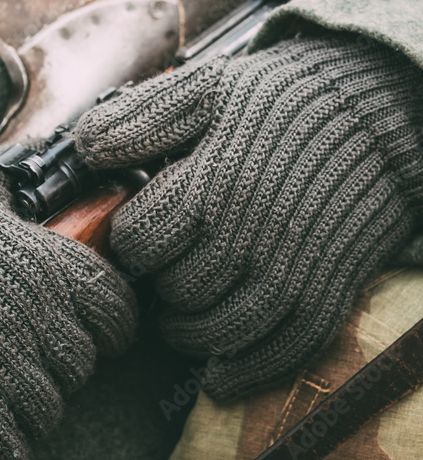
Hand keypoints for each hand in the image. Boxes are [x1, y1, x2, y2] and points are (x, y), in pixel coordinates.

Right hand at [0, 152, 135, 459]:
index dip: (114, 324)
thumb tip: (50, 158)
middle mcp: (35, 312)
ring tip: (12, 404)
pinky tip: (4, 457)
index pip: (116, 307)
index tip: (103, 331)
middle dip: (65, 368)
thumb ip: (22, 179)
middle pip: (83, 364)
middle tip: (39, 362)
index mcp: (45, 258)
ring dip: (34, 413)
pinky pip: (6, 452)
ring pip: (50, 412)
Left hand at [75, 32, 422, 399]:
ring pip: (219, 332)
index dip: (127, 239)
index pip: (139, 241)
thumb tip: (84, 145)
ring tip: (178, 313)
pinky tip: (219, 372)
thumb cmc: (284, 98)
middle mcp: (252, 236)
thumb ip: (142, 116)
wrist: (375, 110)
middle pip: (176, 290)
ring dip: (187, 332)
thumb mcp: (207, 87)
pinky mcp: (329, 293)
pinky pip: (281, 353)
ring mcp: (294, 271)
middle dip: (157, 282)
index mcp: (214, 184)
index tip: (135, 230)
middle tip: (161, 267)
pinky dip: (245, 371)